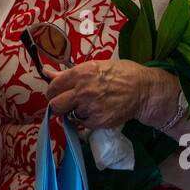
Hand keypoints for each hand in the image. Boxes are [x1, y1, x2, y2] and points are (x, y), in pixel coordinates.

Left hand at [45, 59, 176, 130]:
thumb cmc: (120, 73)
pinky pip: (84, 123)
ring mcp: (89, 108)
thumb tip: (47, 72)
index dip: (54, 91)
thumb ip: (68, 73)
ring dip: (76, 112)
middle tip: (69, 103)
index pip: (53, 87)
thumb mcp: (94, 66)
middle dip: (59, 105)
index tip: (59, 93)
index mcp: (80, 73)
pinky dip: (88, 120)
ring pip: (70, 115)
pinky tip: (99, 111)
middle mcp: (82, 91)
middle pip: (56, 104)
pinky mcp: (98, 122)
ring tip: (91, 105)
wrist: (143, 90)